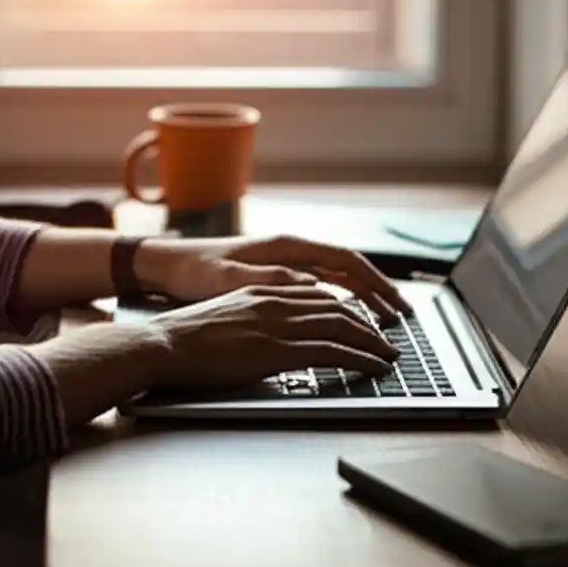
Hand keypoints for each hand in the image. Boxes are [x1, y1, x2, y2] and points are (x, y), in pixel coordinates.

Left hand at [134, 234, 412, 319]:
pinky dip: (343, 301)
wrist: (165, 264)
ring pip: (339, 279)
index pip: (345, 261)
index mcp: (288, 247)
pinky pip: (324, 287)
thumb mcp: (230, 278)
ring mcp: (288, 263)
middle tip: (402, 316)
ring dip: (364, 298)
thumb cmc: (194, 270)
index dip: (374, 281)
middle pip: (350, 270)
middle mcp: (293, 252)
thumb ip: (273, 282)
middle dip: (379, 292)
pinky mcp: (279, 277)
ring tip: (385, 319)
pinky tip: (350, 318)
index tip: (393, 302)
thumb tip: (315, 289)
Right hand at [144, 283, 398, 389]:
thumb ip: (253, 318)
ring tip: (388, 357)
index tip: (361, 322)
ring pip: (342, 327)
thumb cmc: (184, 339)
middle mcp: (277, 302)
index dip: (346, 309)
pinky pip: (331, 352)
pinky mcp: (278, 350)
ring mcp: (279, 325)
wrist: (161, 345)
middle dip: (367, 325)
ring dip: (372, 343)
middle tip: (385, 341)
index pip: (319, 295)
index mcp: (264, 292)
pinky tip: (374, 368)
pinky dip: (360, 359)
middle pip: (338, 308)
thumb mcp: (225, 316)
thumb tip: (269, 333)